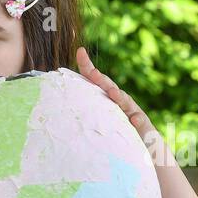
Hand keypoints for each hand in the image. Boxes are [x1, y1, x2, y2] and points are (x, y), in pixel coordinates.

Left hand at [76, 46, 171, 168]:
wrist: (143, 146)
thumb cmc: (115, 133)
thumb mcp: (98, 122)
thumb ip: (83, 115)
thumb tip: (54, 112)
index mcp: (106, 98)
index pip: (96, 80)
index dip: (88, 66)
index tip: (80, 51)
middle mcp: (119, 101)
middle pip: (109, 87)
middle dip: (101, 79)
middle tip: (91, 71)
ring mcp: (132, 112)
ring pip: (126, 102)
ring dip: (119, 97)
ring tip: (113, 93)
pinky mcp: (142, 126)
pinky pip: (140, 123)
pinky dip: (137, 120)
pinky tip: (134, 120)